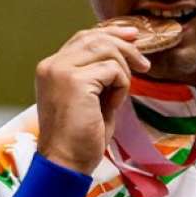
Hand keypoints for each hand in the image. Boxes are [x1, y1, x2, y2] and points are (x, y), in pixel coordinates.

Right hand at [34, 25, 150, 175]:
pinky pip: (113, 70)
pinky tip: (113, 106)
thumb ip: (98, 75)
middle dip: (125, 46)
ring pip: (106, 49)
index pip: (82, 38)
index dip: (110, 33)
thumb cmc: (79, 138)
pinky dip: (121, 87)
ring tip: (120, 96)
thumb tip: (125, 54)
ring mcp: (61, 71)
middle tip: (144, 64)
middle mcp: (52, 65)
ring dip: (123, 71)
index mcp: (51, 68)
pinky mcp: (75, 81)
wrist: (66, 163)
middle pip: (95, 37)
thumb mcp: (89, 98)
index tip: (133, 36)